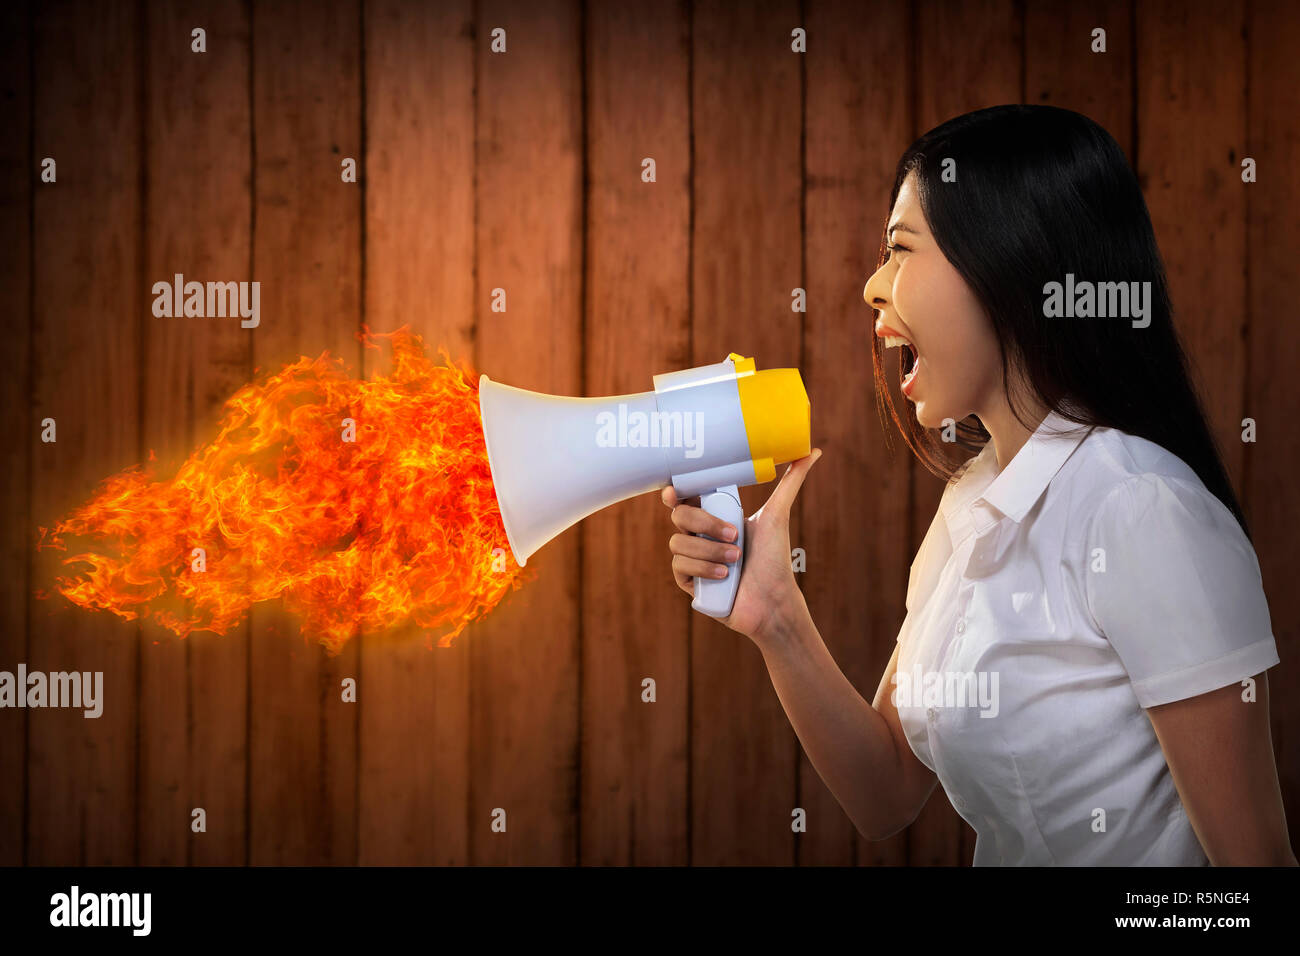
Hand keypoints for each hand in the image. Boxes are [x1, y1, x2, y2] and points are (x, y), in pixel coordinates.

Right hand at [663, 448, 821, 641]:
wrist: (773, 601)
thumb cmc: (775, 559)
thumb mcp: (779, 514)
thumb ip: (792, 480)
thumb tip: (814, 450)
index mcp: (713, 515)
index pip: (685, 497)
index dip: (674, 491)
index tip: (676, 491)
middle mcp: (699, 535)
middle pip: (679, 517)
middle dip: (705, 524)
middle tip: (735, 534)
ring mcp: (691, 558)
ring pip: (678, 543)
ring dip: (709, 551)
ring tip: (736, 560)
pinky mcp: (688, 582)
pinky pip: (679, 567)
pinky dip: (702, 569)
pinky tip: (724, 576)